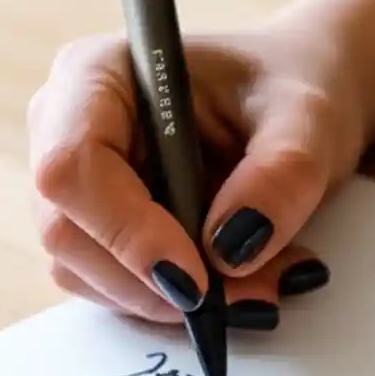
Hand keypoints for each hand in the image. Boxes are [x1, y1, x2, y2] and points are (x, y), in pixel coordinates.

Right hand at [26, 0, 374, 330]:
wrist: (294, 111)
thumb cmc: (290, 88)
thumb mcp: (308, 121)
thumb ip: (281, 176)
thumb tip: (229, 251)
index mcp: (99, 73)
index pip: (72, 166)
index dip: (127, 231)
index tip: (195, 278)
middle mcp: (66, 127)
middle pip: (66, 231)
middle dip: (155, 281)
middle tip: (248, 294)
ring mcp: (76, 186)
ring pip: (85, 272)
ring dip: (171, 300)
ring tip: (261, 281)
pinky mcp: (97, 232)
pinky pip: (113, 288)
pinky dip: (176, 302)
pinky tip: (238, 281)